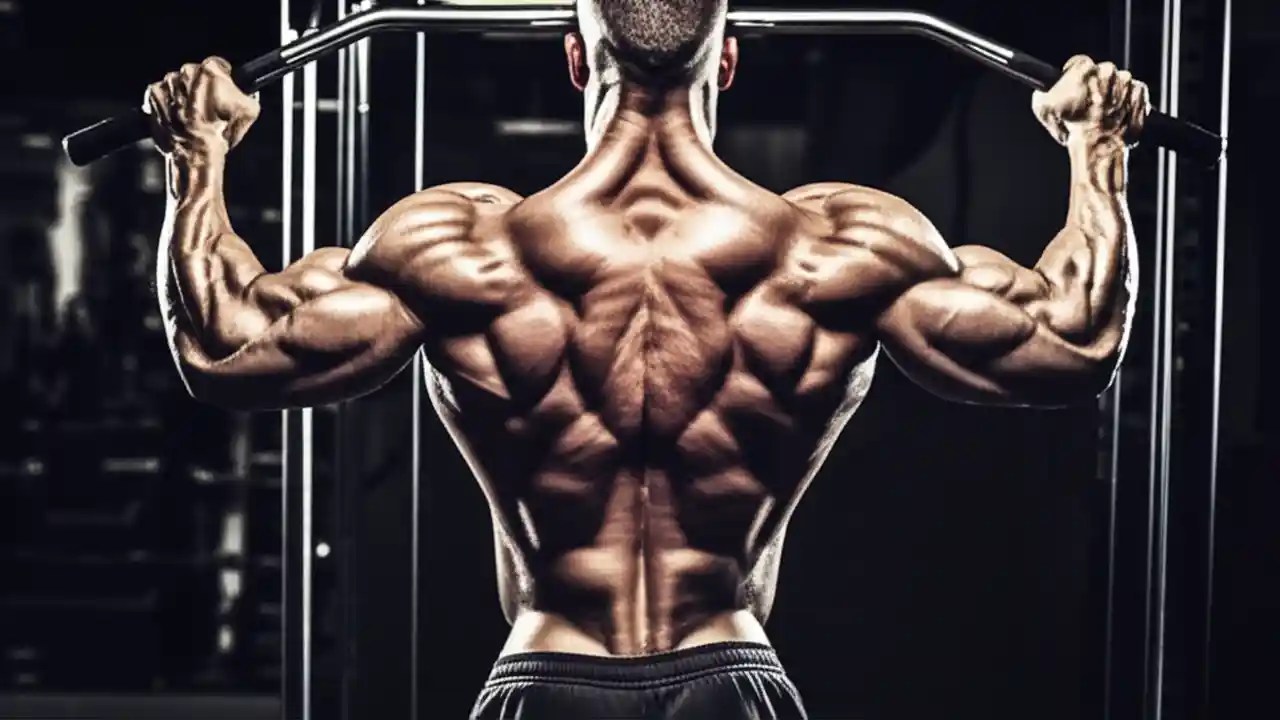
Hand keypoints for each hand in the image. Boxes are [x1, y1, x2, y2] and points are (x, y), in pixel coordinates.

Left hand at [143, 56, 259, 156]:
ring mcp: (168, 83)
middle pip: (194, 72)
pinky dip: (168, 102)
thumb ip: (245, 95)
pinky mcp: (154, 96)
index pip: (216, 64)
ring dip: (184, 94)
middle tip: (207, 106)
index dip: (221, 76)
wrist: (196, 151)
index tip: (221, 87)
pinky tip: (178, 115)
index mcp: (210, 70)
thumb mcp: (248, 111)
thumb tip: (241, 94)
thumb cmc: (220, 131)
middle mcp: (186, 72)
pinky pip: (161, 93)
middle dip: (201, 86)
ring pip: (177, 82)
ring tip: (192, 113)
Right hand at [1032, 55, 1149, 145]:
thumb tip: (1045, 89)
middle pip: (1102, 71)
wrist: (1099, 146)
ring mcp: (1126, 82)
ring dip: (1113, 94)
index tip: (1075, 86)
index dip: (1075, 75)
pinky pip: (1136, 92)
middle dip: (1097, 85)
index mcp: (1084, 68)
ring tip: (1104, 112)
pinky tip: (1118, 114)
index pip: (1079, 63)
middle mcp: (1107, 71)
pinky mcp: (1140, 94)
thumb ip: (1043, 92)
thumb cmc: (1073, 127)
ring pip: (1120, 81)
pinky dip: (1129, 101)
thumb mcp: (1043, 108)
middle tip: (1090, 104)